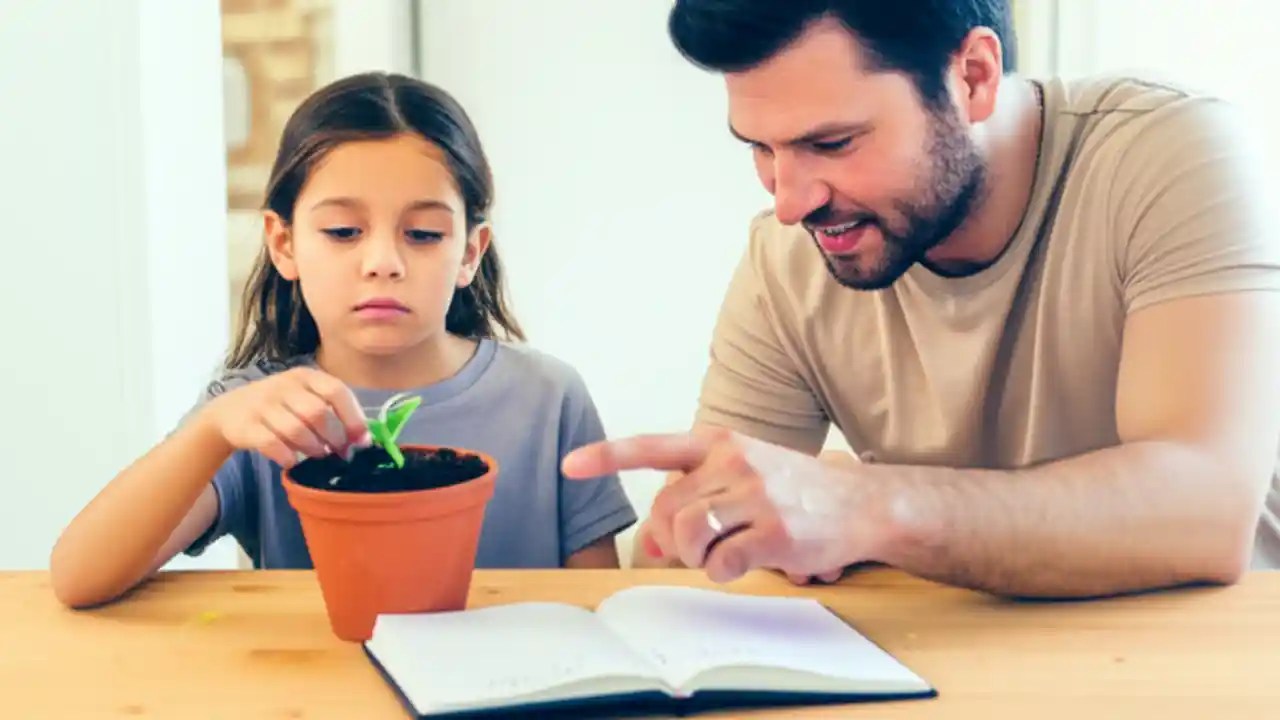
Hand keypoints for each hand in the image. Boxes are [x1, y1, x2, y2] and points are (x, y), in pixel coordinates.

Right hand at [200, 367, 369, 467]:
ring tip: (318, 454)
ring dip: (313, 448)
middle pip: (318, 413)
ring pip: (296, 430)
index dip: (353, 417)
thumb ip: (333, 412)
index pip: (336, 391)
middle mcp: (284, 385)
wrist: (230, 411)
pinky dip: (287, 456)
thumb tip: (363, 440)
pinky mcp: (246, 425)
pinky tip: (292, 460)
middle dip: (334, 437)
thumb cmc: (280, 407)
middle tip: (339, 452)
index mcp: (305, 376)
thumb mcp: (305, 398)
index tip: (362, 440)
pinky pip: (272, 444)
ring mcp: (262, 404)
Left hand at [563, 427, 886, 582]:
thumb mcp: (740, 479)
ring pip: (689, 534)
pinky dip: (724, 572)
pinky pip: (723, 561)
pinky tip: (745, 563)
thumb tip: (646, 540)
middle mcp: (734, 462)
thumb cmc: (793, 491)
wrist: (861, 503)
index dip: (607, 456)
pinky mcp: (776, 530)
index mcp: (720, 442)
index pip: (653, 446)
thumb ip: (692, 498)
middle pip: (666, 508)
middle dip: (671, 538)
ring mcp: (756, 494)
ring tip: (722, 554)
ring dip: (696, 556)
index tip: (569, 464)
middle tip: (698, 548)